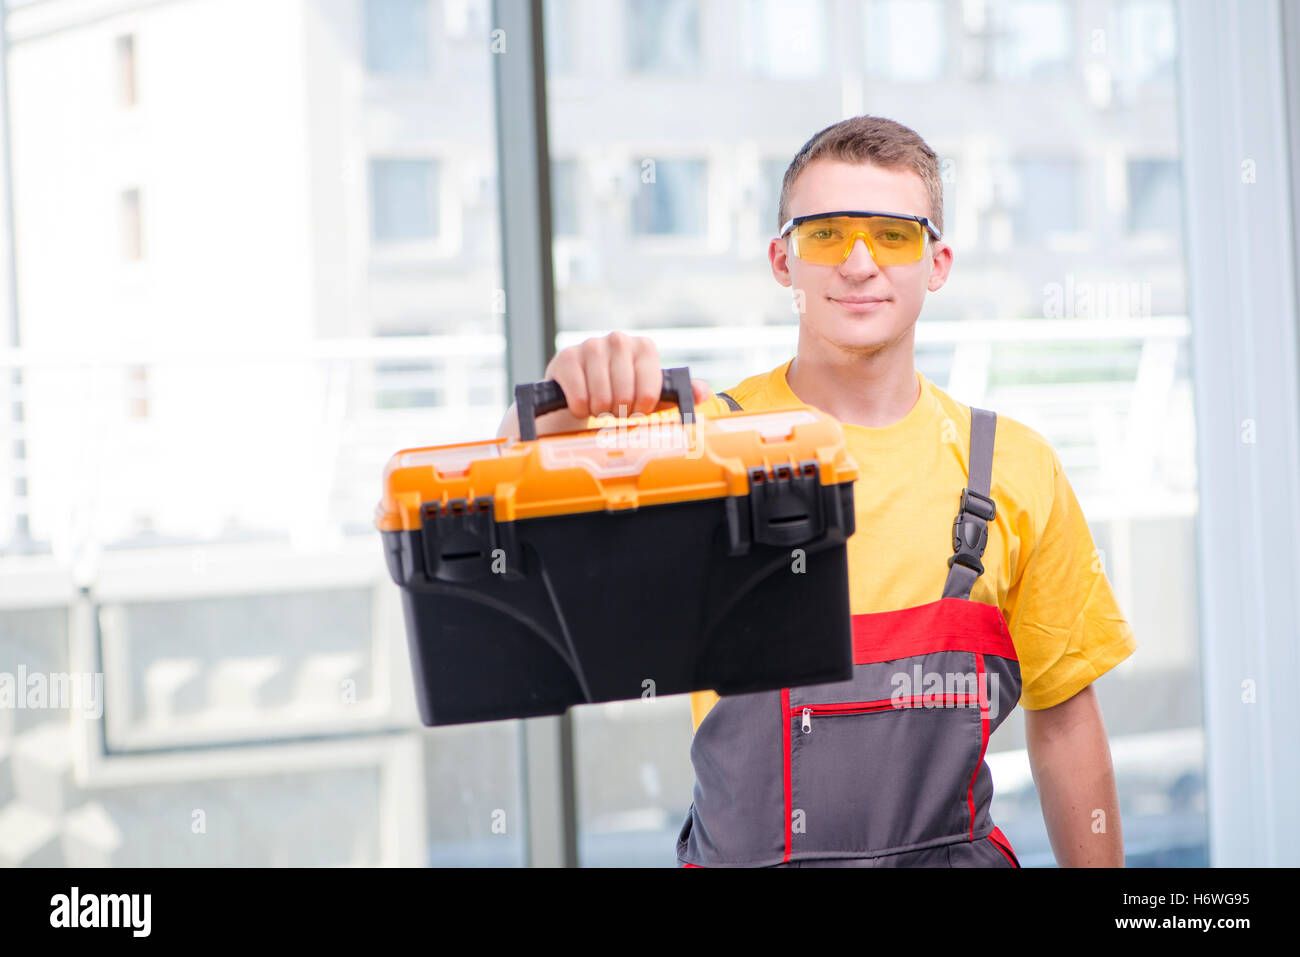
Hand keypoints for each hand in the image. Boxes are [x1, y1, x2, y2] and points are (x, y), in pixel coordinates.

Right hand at [497, 332, 712, 438]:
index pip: (649, 384)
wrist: (579, 392)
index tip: (638, 411)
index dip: (643, 405)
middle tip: (616, 412)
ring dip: (599, 411)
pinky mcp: (565, 357)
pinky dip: (580, 409)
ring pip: (601, 396)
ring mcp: (590, 346)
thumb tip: (703, 393)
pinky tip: (581, 405)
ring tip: (599, 408)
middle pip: (624, 393)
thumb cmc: (621, 393)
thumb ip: (678, 393)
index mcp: (643, 347)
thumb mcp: (651, 394)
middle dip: (620, 411)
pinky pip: (578, 395)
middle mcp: (618, 340)